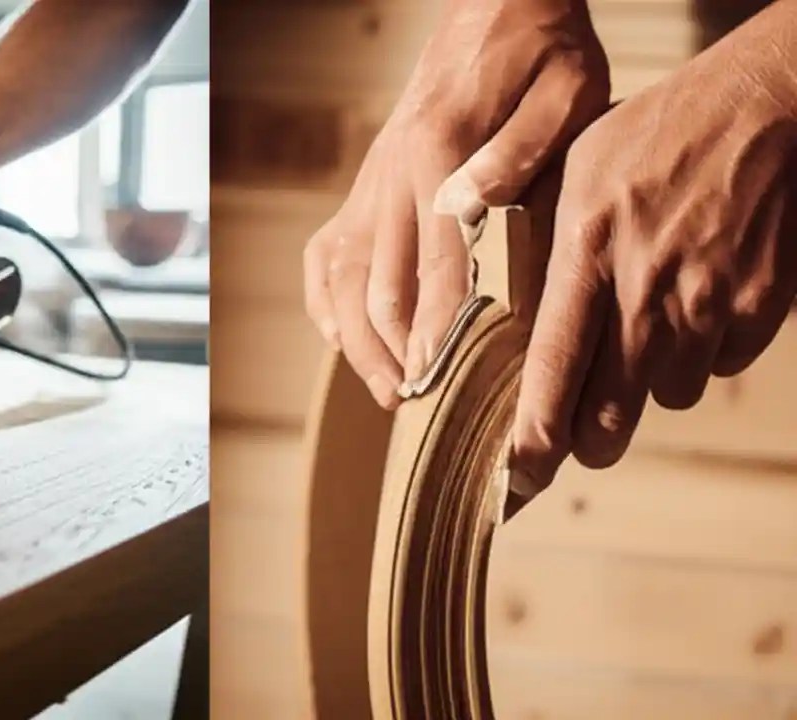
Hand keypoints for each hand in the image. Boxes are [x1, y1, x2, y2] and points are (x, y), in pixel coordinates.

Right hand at [303, 0, 608, 407]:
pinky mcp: (362, 189)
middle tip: (419, 405)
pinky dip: (328, 305)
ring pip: (344, 280)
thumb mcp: (562, 87)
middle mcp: (392, 177)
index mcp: (440, 155)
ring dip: (360, 341)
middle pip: (381, 284)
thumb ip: (521, 148)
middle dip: (397, 351)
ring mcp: (369, 185)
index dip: (435, 329)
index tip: (437, 382)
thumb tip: (473, 207)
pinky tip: (344, 341)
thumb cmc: (540, 53)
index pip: (435, 262)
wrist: (490, 9)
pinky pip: (325, 257)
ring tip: (386, 390)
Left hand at [509, 40, 796, 495]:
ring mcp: (709, 302)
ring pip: (668, 394)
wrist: (769, 104)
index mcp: (587, 252)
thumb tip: (499, 308)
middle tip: (581, 438)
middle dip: (590, 440)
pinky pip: (719, 365)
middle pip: (610, 413)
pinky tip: (698, 298)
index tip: (514, 479)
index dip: (533, 436)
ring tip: (648, 323)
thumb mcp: (574, 171)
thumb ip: (537, 242)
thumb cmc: (657, 133)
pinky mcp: (760, 309)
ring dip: (651, 381)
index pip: (552, 369)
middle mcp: (647, 289)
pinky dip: (704, 350)